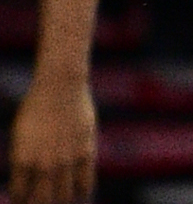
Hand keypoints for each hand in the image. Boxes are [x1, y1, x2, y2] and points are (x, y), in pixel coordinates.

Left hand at [9, 75, 95, 203]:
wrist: (60, 87)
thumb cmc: (37, 108)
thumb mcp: (21, 137)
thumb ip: (25, 159)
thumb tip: (30, 179)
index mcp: (21, 160)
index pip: (20, 194)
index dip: (22, 200)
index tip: (26, 199)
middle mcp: (43, 163)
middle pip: (42, 200)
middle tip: (43, 201)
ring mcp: (66, 159)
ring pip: (64, 196)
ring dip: (62, 201)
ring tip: (62, 201)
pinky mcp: (85, 152)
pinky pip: (85, 182)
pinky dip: (82, 193)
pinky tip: (81, 195)